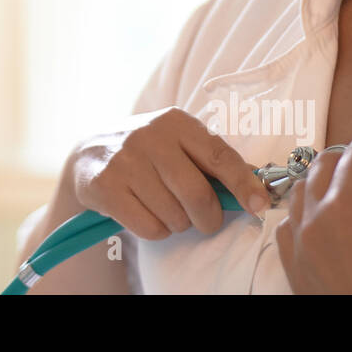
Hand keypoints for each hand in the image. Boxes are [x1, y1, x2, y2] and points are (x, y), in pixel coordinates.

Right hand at [69, 106, 271, 239]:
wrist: (89, 154)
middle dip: (208, 218)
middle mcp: (149, 135)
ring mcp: (125, 160)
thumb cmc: (148, 152)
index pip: (219, 155)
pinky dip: (155, 230)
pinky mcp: (105, 185)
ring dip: (177, 224)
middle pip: (197, 194)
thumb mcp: (180, 143)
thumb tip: (262, 184)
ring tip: (166, 208)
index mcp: (176, 121)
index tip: (259, 205)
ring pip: (173, 215)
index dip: (243, 184)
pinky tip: (145, 212)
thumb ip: (216, 160)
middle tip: (204, 220)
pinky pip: (149, 227)